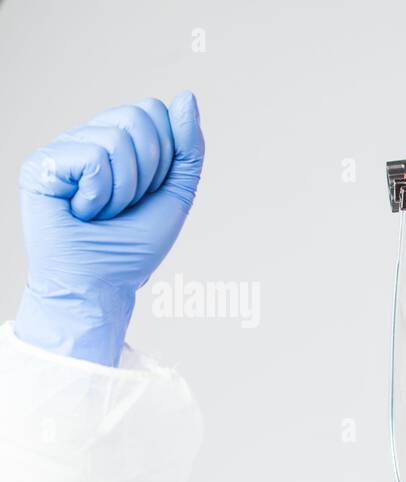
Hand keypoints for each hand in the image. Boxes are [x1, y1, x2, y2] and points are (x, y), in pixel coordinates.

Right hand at [14, 93, 204, 365]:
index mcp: (118, 142)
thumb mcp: (176, 194)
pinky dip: (100, 194)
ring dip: (124, 190)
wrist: (100, 285)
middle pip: (140, 116)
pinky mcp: (41, 163)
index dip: (166, 157)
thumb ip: (187, 149)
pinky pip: (93, 157)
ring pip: (118, 139)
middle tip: (125, 204)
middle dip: (149, 171)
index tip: (148, 193)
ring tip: (103, 212)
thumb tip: (186, 95)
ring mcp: (62, 147)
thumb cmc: (133, 246)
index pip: (156, 112)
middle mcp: (87, 137)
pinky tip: (83, 211)